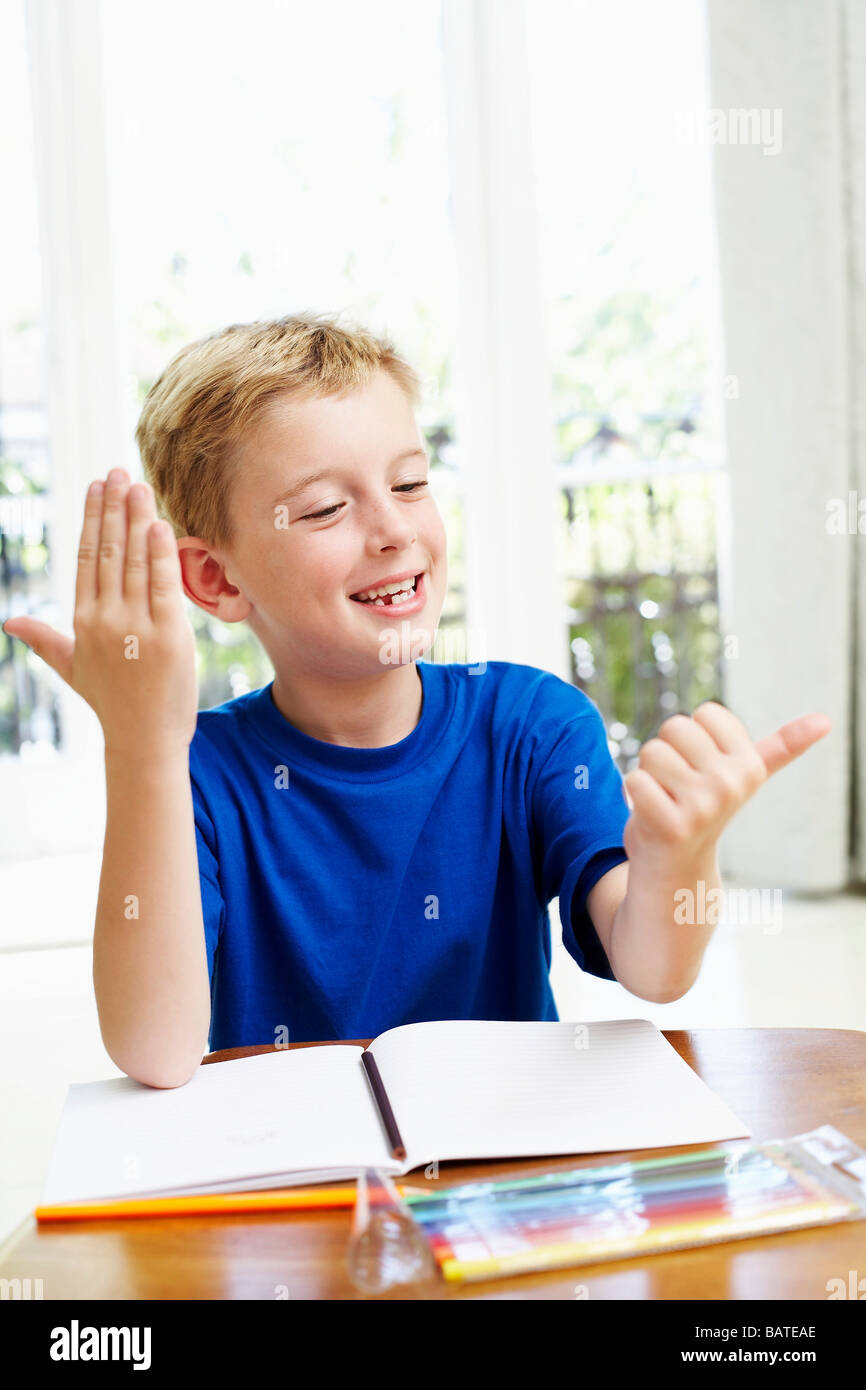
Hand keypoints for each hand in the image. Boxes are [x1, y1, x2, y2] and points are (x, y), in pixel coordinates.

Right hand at [2, 468, 198, 760]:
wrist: (144, 741)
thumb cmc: (113, 704)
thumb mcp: (73, 669)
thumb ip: (45, 640)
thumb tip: (10, 621)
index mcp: (82, 621)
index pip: (86, 558)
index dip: (92, 519)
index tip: (97, 488)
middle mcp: (104, 619)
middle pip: (107, 551)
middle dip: (113, 508)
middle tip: (118, 471)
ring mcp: (135, 627)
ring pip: (133, 562)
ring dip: (136, 519)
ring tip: (139, 486)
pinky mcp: (168, 636)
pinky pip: (162, 585)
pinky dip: (160, 553)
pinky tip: (159, 524)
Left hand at [622, 701, 830, 870]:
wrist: (677, 868)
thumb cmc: (703, 810)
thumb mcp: (744, 776)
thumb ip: (782, 748)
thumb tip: (826, 720)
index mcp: (750, 765)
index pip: (706, 712)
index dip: (695, 736)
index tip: (702, 767)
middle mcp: (732, 784)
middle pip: (675, 726)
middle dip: (667, 752)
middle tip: (677, 787)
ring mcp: (704, 806)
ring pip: (652, 751)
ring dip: (648, 773)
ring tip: (664, 800)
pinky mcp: (673, 826)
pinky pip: (634, 779)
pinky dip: (634, 794)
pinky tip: (650, 815)